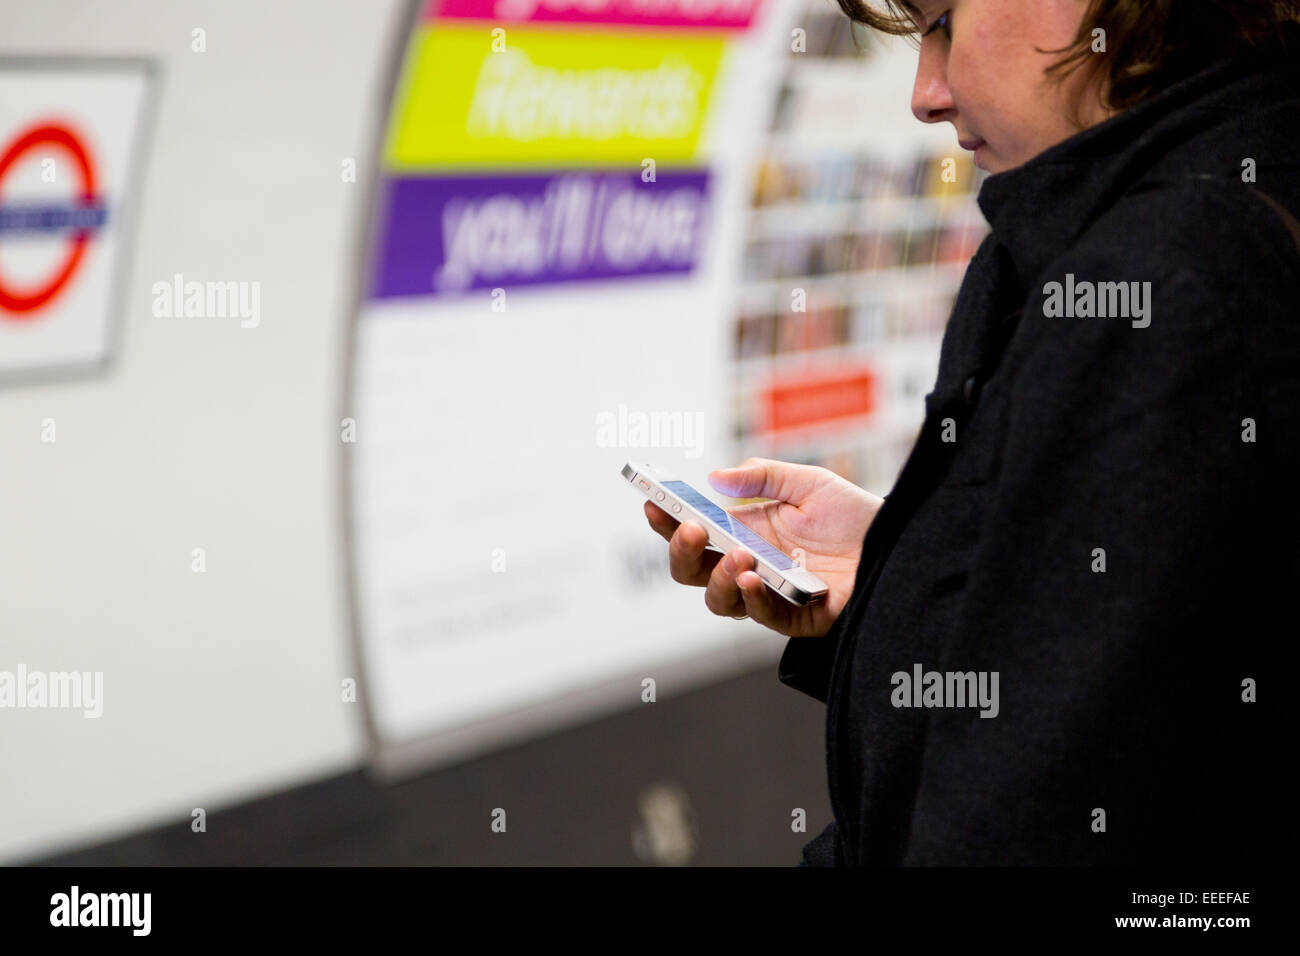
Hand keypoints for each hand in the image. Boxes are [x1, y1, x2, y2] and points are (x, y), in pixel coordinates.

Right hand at [643, 457, 882, 637]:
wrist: (901, 542)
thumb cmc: (855, 516)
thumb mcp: (809, 483)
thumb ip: (764, 477)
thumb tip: (716, 478)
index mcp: (744, 533)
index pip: (693, 534)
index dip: (667, 522)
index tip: (652, 504)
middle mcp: (750, 566)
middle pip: (694, 573)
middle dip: (682, 553)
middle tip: (692, 529)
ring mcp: (771, 594)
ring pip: (721, 602)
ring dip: (718, 581)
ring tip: (739, 558)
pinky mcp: (800, 618)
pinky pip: (767, 618)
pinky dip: (755, 601)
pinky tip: (754, 581)